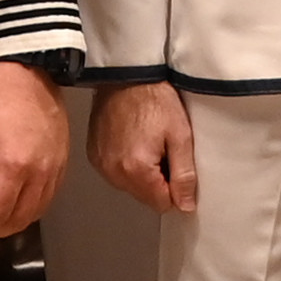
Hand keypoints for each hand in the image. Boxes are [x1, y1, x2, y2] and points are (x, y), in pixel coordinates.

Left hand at [0, 60, 65, 243]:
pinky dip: (33, 209)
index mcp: (13, 165)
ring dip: (15, 223)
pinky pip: (49, 197)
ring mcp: (54, 169)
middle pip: (19, 218)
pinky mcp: (62, 163)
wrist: (33, 72)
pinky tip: (18, 205)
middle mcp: (39, 172)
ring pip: (37, 211)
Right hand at [92, 82, 196, 214]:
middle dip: (158, 181)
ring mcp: (101, 164)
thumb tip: (185, 205)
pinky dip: (126, 163)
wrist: (126, 74)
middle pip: (145, 197)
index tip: (176, 165)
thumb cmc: (154, 99)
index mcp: (136, 169)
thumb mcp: (180, 136)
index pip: (162, 204)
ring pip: (130, 187)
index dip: (175, 188)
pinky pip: (115, 173)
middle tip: (162, 149)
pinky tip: (132, 141)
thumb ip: (184, 175)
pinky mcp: (94, 155)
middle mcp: (114, 172)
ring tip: (146, 143)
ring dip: (141, 174)